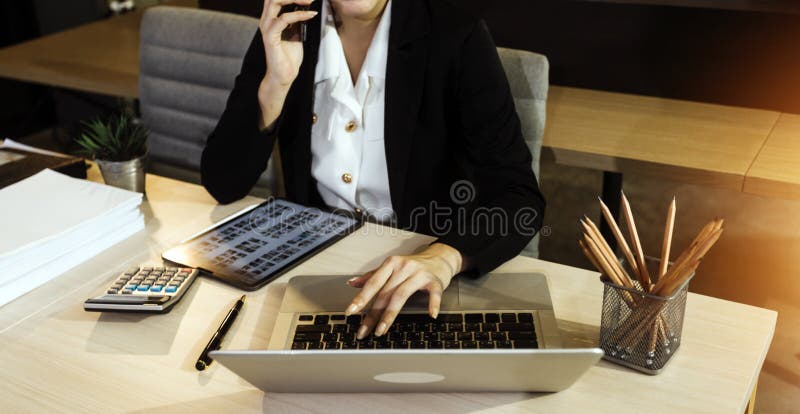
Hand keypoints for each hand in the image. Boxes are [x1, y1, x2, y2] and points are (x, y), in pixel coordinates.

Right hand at [257, 0, 317, 129]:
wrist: (283, 76)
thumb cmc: (289, 57)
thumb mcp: (296, 34)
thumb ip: (297, 21)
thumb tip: (306, 9)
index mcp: (271, 18)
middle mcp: (266, 20)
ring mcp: (267, 28)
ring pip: (275, 2)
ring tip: (309, 1)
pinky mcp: (270, 37)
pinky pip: (284, 19)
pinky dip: (299, 15)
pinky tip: (310, 15)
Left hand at [345, 243, 467, 338]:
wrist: (439, 257)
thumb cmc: (413, 264)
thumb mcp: (391, 266)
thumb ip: (372, 275)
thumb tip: (352, 283)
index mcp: (391, 264)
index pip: (373, 283)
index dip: (361, 298)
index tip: (350, 311)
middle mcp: (404, 267)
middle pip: (385, 293)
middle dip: (373, 313)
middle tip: (364, 330)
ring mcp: (419, 274)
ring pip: (402, 295)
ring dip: (390, 314)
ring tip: (381, 329)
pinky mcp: (435, 281)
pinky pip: (434, 294)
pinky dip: (433, 304)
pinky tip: (431, 315)